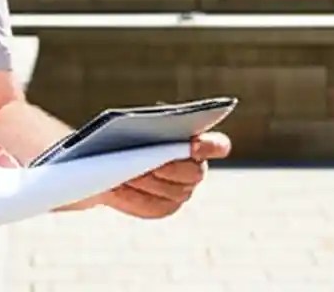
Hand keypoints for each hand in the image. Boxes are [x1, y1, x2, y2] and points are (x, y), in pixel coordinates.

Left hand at [61, 131, 231, 217]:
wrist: (116, 158)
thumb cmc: (132, 133)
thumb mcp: (140, 124)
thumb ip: (150, 127)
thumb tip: (146, 137)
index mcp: (199, 143)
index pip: (217, 146)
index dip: (209, 146)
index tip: (193, 144)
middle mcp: (196, 170)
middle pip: (193, 173)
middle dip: (170, 168)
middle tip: (148, 163)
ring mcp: (182, 192)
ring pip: (171, 192)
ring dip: (148, 182)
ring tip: (126, 173)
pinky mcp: (164, 207)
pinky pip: (152, 207)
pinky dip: (133, 198)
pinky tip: (117, 188)